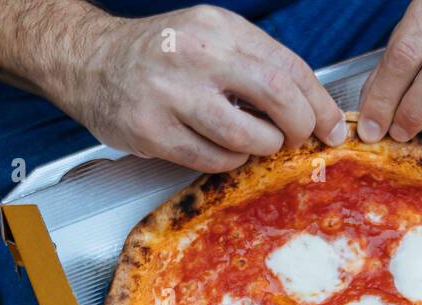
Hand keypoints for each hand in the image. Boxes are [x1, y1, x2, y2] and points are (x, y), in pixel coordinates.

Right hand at [51, 5, 345, 171]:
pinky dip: (230, 161)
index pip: (288, 66)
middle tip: (297, 139)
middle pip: (277, 97)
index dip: (318, 102)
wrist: (90, 62)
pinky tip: (224, 149)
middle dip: (299, 127)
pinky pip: (212, 159)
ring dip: (263, 148)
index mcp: (219, 27)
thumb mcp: (210, 37)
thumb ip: (256, 64)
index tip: (331, 126)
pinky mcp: (152, 131)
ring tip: (258, 143)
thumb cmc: (162, 55)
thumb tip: (312, 108)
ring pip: (246, 136)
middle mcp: (196, 54)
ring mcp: (171, 94)